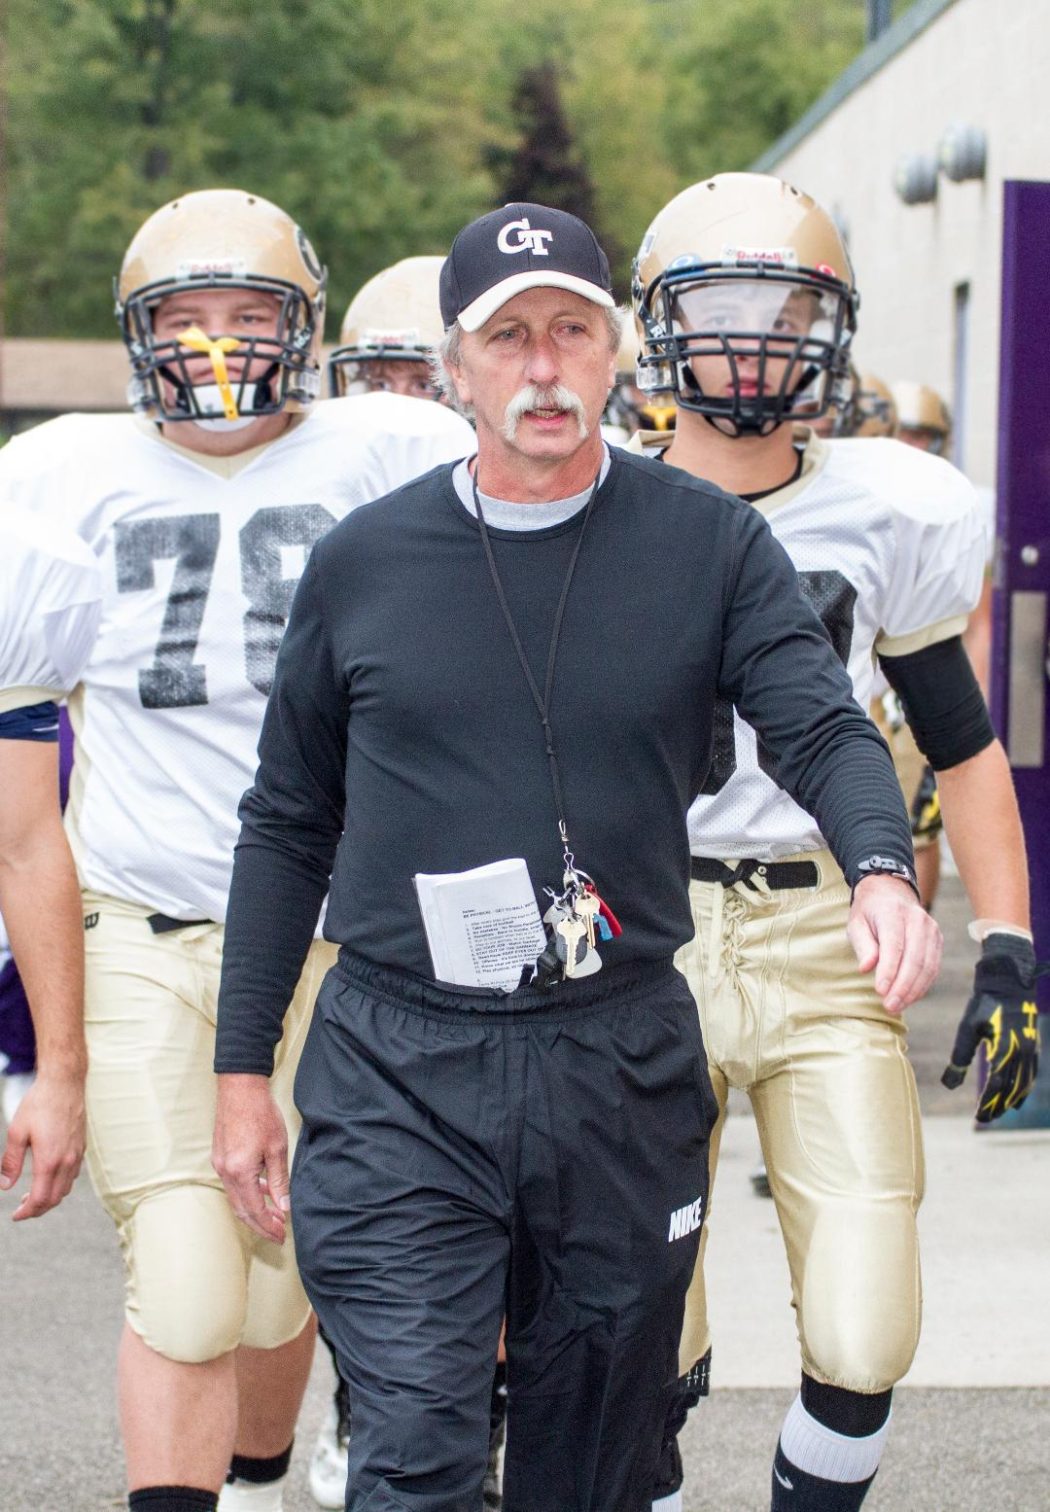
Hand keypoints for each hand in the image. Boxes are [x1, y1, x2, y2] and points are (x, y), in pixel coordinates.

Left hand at [0, 1071, 84, 1219]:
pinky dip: (60, 1185)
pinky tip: (48, 1176)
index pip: (40, 1199)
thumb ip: (10, 1162)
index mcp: (49, 1161)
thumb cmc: (39, 1104)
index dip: (27, 1212)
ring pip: (66, 1189)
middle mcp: (67, 1161)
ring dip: (50, 1198)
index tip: (15, 1216)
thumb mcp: (17, 1132)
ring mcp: (77, 1154)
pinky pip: (73, 1175)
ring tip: (32, 1195)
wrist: (65, 1083)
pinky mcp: (81, 1146)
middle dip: (37, 1209)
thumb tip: (4, 1186)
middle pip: (55, 1199)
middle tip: (20, 1209)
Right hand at [212, 1073, 289, 1243]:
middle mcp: (225, 1172)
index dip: (268, 1226)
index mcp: (239, 1172)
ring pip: (236, 1198)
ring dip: (254, 1210)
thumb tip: (284, 1206)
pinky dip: (247, 1194)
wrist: (240, 1088)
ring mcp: (219, 1164)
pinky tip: (262, 1191)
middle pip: (242, 1210)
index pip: (254, 1211)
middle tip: (278, 1234)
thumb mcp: (276, 1148)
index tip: (281, 1236)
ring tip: (275, 1215)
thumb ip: (279, 1180)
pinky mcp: (220, 1156)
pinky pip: (233, 1184)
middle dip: (260, 1225)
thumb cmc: (260, 1114)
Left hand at [847, 874, 941, 1012]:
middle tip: (890, 1006)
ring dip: (913, 990)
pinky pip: (933, 967)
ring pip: (927, 966)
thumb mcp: (856, 923)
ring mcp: (931, 929)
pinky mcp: (937, 940)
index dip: (889, 970)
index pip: (894, 945)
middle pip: (914, 959)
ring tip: (897, 1006)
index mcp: (893, 912)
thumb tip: (866, 968)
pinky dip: (922, 985)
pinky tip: (909, 997)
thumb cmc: (869, 912)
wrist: (890, 892)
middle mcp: (917, 919)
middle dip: (902, 986)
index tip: (880, 991)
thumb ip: (862, 945)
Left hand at [942, 933, 1041, 1121]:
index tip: (978, 1116)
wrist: (1009, 981)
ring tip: (999, 1111)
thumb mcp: (967, 1029)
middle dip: (999, 1106)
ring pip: (1025, 1084)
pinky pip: (1032, 1073)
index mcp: (1005, 1050)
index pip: (997, 1086)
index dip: (989, 1103)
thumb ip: (960, 1058)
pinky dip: (1025, 1088)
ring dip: (1012, 1100)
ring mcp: (1031, 1049)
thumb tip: (948, 1086)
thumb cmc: (984, 1003)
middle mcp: (1022, 1053)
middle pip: (1012, 1089)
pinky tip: (1017, 1097)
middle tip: (985, 1118)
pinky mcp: (1033, 1044)